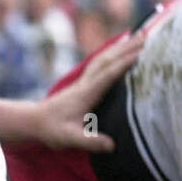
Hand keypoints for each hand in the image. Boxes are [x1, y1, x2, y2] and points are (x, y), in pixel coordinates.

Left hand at [32, 32, 144, 152]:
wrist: (33, 121)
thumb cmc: (52, 130)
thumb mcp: (70, 139)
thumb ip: (90, 142)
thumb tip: (112, 145)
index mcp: (86, 94)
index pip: (108, 75)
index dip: (124, 64)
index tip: (142, 53)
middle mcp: (86, 83)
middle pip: (108, 60)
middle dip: (128, 48)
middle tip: (147, 36)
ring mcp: (84, 81)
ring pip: (105, 58)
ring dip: (122, 46)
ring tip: (139, 35)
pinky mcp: (83, 84)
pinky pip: (100, 63)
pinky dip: (113, 52)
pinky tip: (119, 48)